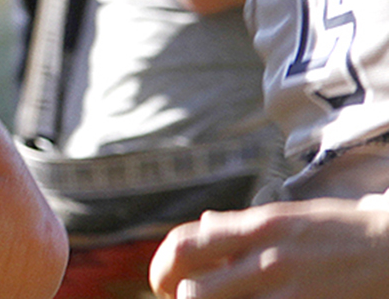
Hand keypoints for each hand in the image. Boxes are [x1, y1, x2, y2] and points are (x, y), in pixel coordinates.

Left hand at [150, 199, 388, 297]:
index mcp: (259, 227)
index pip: (185, 244)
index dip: (162, 267)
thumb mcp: (293, 217)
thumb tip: (205, 223)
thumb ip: (245, 224)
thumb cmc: (347, 233)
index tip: (163, 282)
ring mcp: (287, 290)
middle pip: (193, 291)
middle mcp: (267, 258)